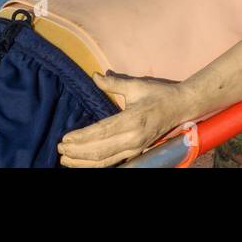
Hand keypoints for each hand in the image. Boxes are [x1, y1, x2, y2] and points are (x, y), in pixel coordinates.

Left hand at [59, 72, 188, 166]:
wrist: (182, 106)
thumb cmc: (159, 94)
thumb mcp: (136, 85)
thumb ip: (113, 83)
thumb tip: (94, 76)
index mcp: (132, 120)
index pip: (101, 132)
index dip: (81, 138)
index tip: (64, 139)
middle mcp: (133, 138)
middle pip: (100, 151)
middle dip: (77, 152)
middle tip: (60, 150)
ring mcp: (136, 148)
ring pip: (105, 161)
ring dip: (83, 163)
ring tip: (66, 160)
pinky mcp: (137, 152)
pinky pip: (114, 163)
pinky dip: (97, 165)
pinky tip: (84, 164)